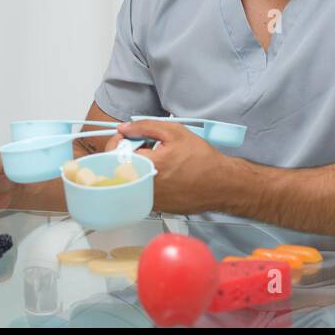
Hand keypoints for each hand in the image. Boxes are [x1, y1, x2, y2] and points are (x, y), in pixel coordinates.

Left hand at [108, 119, 233, 213]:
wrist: (221, 184)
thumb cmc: (202, 159)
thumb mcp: (175, 132)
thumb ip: (145, 126)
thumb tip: (124, 128)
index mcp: (147, 165)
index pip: (114, 154)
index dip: (117, 142)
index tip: (126, 137)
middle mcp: (145, 186)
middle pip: (119, 168)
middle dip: (127, 154)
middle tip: (143, 147)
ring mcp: (149, 199)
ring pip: (130, 180)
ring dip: (136, 168)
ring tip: (155, 161)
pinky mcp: (156, 207)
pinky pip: (141, 190)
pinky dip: (146, 179)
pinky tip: (162, 173)